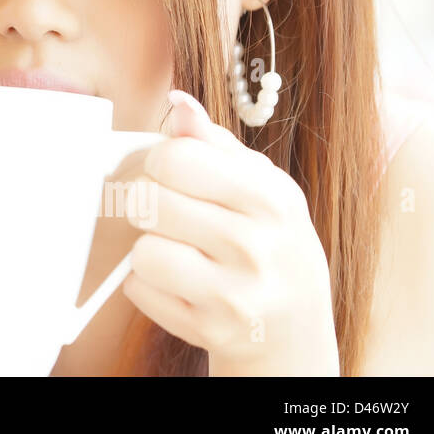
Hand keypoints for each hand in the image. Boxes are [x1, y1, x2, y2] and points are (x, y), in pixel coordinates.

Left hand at [119, 89, 339, 375]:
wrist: (294, 329)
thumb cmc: (266, 240)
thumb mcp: (259, 186)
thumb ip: (213, 142)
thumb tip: (177, 102)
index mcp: (271, 198)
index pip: (176, 157)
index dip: (162, 161)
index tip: (175, 174)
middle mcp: (257, 247)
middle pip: (151, 201)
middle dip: (152, 205)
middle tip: (175, 217)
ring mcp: (236, 295)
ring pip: (143, 251)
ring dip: (149, 249)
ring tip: (181, 253)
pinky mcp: (210, 331)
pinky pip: (139, 289)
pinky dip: (149, 285)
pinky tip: (182, 286)